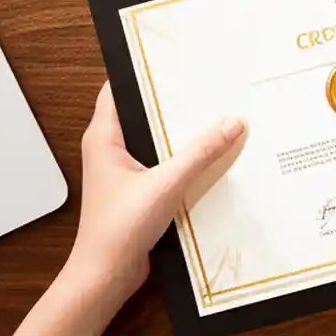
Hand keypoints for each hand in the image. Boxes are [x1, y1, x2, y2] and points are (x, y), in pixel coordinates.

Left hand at [66, 82, 245, 301]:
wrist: (105, 276)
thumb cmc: (118, 230)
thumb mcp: (165, 186)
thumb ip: (200, 154)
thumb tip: (232, 122)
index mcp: (103, 137)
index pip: (119, 89)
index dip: (144, 72)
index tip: (174, 59)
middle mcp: (109, 149)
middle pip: (143, 113)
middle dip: (172, 103)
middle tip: (206, 87)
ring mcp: (122, 171)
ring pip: (154, 140)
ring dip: (180, 134)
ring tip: (214, 118)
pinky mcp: (136, 191)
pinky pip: (162, 164)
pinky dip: (182, 160)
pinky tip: (209, 160)